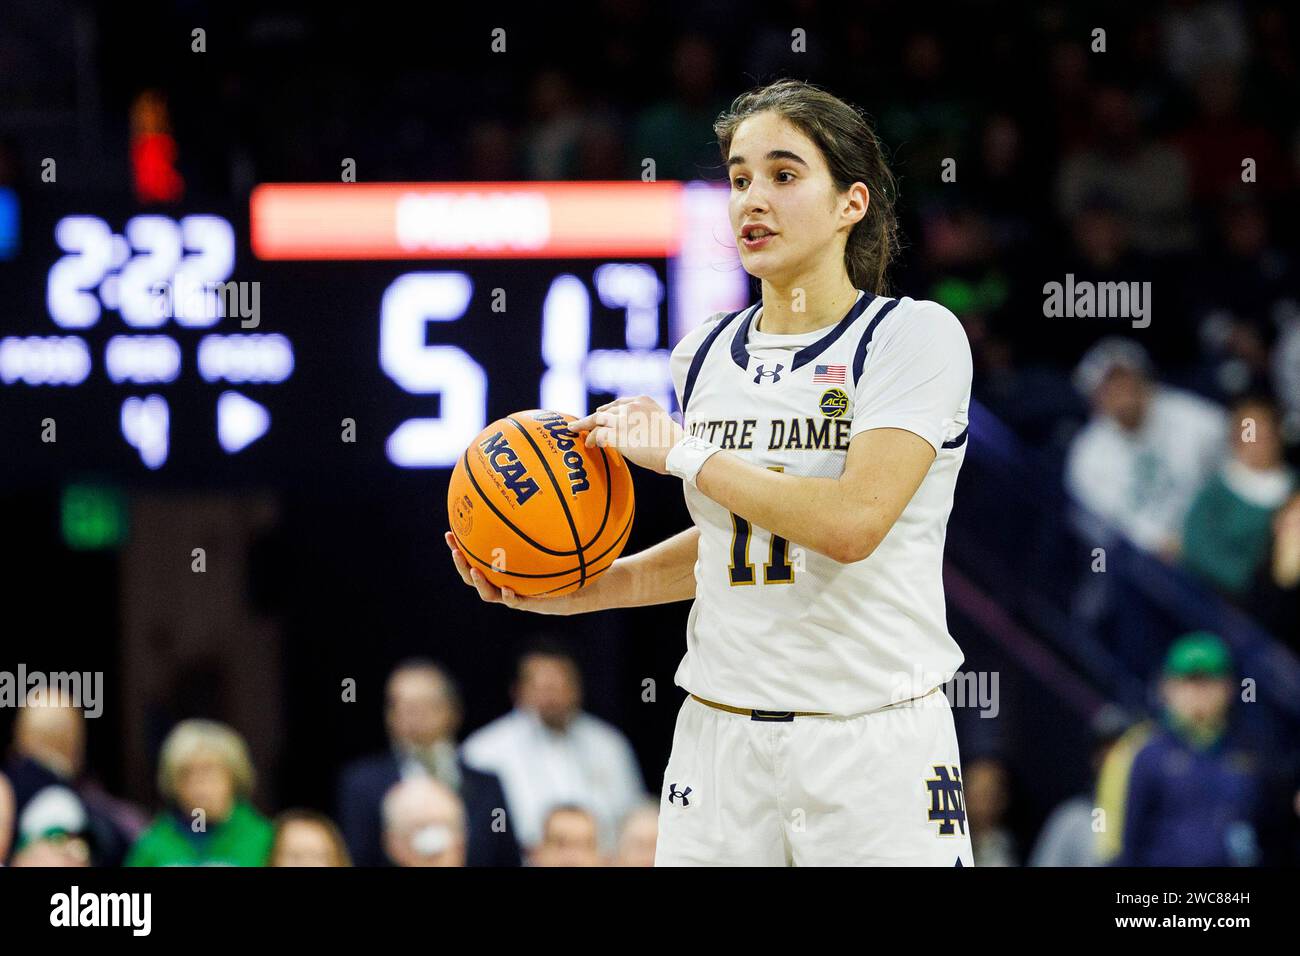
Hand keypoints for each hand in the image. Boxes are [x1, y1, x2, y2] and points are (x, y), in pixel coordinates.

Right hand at [444, 532, 589, 614]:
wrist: (571, 588)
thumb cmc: (558, 560)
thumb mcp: (546, 537)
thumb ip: (536, 520)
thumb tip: (533, 491)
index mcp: (498, 567)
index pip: (472, 556)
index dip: (458, 546)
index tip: (449, 533)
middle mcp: (500, 580)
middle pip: (471, 575)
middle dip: (461, 564)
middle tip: (456, 550)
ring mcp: (510, 594)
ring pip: (487, 592)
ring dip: (478, 582)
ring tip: (475, 571)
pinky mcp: (524, 603)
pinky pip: (513, 602)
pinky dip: (509, 596)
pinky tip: (508, 589)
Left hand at [570, 396, 683, 474]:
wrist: (675, 449)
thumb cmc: (673, 443)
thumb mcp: (661, 422)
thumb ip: (647, 422)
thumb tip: (640, 433)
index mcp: (643, 401)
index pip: (620, 403)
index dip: (608, 409)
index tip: (601, 413)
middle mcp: (631, 406)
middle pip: (606, 411)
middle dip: (592, 417)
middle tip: (580, 422)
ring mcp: (622, 419)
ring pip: (597, 420)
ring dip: (586, 426)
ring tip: (576, 431)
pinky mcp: (616, 433)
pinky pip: (597, 434)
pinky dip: (592, 439)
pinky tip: (590, 444)